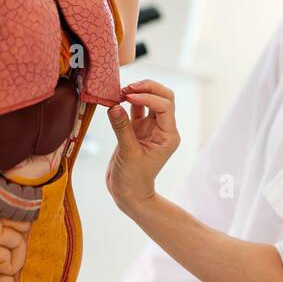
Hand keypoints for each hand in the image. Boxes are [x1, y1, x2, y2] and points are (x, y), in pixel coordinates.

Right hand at [105, 80, 179, 212]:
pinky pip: (136, 109)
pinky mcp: (137, 129)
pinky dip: (127, 101)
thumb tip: (114, 106)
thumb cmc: (133, 179)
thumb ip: (121, 128)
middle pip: (164, 97)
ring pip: (150, 100)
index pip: (165, 106)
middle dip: (148, 88)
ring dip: (137, 92)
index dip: (149, 97)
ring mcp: (150, 128)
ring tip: (119, 92)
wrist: (128, 193)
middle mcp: (162, 129)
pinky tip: (116, 99)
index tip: (129, 96)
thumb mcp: (128, 153)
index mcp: (168, 135)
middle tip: (127, 88)